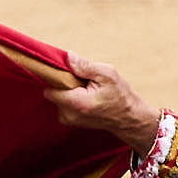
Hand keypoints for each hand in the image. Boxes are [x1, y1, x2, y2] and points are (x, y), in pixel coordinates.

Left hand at [42, 54, 161, 153]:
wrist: (128, 118)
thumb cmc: (120, 96)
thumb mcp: (107, 75)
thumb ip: (85, 66)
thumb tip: (68, 56)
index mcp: (76, 103)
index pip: (50, 89)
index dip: (57, 77)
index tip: (69, 72)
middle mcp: (68, 115)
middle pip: (53, 91)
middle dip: (64, 82)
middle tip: (83, 81)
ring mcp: (68, 120)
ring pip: (57, 96)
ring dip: (68, 90)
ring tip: (87, 89)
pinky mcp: (69, 120)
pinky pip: (62, 103)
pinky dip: (71, 97)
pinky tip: (86, 96)